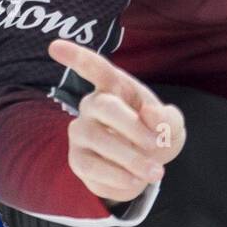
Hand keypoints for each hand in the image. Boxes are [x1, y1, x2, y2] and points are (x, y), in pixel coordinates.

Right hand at [47, 39, 185, 207]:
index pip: (95, 67)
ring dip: (130, 157)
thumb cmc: (156, 135)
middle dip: (134, 126)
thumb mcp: (172, 126)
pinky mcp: (78, 160)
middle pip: (104, 106)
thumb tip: (151, 113)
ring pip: (97, 139)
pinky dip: (118, 175)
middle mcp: (93, 105)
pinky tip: (136, 180)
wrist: (146, 169)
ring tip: (156, 171)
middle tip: (157, 144)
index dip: (76, 57)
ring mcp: (81, 132)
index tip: (54, 46)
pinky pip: (92, 166)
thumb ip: (167, 118)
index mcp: (116, 88)